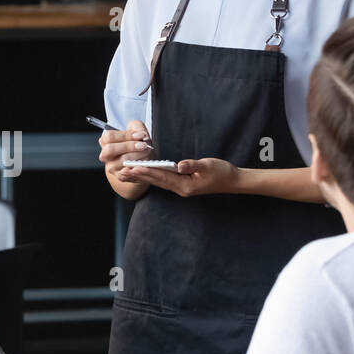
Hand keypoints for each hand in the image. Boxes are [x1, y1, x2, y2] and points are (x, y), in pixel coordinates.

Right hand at [98, 120, 153, 175]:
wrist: (140, 160)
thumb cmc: (136, 144)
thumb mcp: (136, 131)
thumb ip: (137, 127)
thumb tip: (140, 135)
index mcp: (106, 141)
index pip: (110, 136)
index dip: (126, 135)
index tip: (140, 135)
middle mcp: (105, 154)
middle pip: (111, 149)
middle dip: (129, 146)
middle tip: (143, 145)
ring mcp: (111, 166)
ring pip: (122, 161)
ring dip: (137, 156)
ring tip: (147, 153)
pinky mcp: (119, 176)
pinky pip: (128, 173)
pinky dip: (137, 168)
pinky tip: (144, 163)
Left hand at [120, 157, 239, 195]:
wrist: (233, 181)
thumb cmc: (222, 172)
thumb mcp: (208, 166)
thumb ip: (193, 165)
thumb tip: (179, 165)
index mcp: (185, 185)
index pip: (162, 177)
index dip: (147, 172)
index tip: (132, 168)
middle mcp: (180, 189)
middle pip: (156, 181)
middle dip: (138, 177)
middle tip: (120, 172)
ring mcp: (181, 188)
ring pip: (157, 182)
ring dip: (141, 178)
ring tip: (125, 175)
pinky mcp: (182, 185)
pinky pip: (163, 182)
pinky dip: (151, 177)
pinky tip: (143, 175)